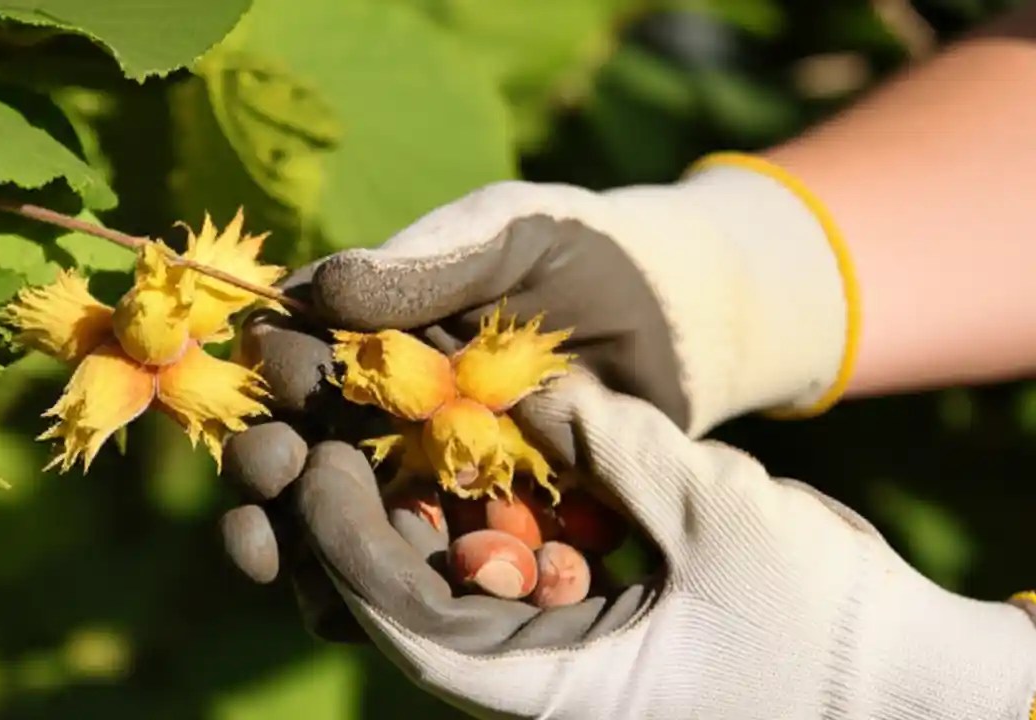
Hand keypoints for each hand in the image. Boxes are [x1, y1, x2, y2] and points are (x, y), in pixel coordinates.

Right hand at [219, 160, 850, 613]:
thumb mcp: (510, 236)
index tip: (291, 384)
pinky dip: (367, 579)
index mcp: (373, 325)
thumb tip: (320, 289)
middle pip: (296, 437)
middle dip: (269, 458)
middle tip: (273, 470)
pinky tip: (342, 598)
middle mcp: (381, 400)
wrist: (679, 321)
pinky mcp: (469, 517)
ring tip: (272, 552)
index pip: (294, 346)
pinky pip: (408, 553)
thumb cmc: (585, 252)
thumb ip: (427, 264)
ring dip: (296, 532)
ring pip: (334, 508)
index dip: (279, 369)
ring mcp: (420, 464)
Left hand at [233, 367, 1035, 718]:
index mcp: (546, 684)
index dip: (348, 542)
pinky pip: (474, 569)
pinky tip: (410, 447)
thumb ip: (618, 445)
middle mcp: (525, 675)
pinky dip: (440, 513)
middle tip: (298, 435)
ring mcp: (542, 650)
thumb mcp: (720, 515)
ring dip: (372, 514)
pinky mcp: (562, 621)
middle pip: (393, 605)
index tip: (319, 459)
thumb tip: (521, 381)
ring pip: (422, 585)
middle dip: (335, 526)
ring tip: (329, 431)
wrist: (884, 677)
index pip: (408, 621)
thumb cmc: (821, 614)